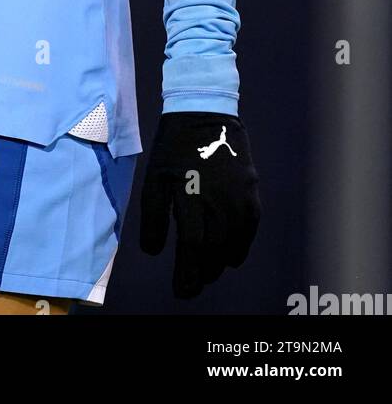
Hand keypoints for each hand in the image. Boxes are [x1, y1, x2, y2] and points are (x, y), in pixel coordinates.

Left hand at [139, 112, 259, 297]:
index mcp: (191, 196)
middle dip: (202, 273)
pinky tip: (230, 256)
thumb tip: (154, 252)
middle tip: (191, 285)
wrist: (206, 113)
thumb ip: (153, 216)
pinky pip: (249, 229)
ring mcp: (238, 197)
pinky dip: (240, 247)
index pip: (192, 248)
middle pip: (214, 251)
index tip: (181, 291)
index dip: (187, 274)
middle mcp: (218, 201)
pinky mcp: (251, 192)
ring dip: (220, 263)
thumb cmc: (174, 146)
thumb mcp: (154, 177)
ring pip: (233, 244)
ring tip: (207, 273)